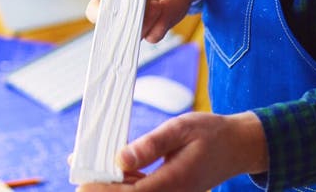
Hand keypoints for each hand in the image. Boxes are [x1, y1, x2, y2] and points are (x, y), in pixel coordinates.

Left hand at [75, 111, 268, 191]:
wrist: (237, 146)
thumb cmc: (210, 133)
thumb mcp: (180, 129)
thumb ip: (150, 145)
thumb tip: (120, 157)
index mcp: (173, 182)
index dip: (102, 189)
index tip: (82, 181)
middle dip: (101, 186)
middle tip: (78, 171)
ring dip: (110, 182)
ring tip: (87, 164)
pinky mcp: (169, 190)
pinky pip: (141, 188)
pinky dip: (124, 179)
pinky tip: (112, 165)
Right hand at [86, 0, 202, 41]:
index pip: (95, 12)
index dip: (99, 13)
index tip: (113, 4)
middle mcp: (122, 12)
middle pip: (113, 30)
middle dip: (126, 20)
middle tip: (140, 3)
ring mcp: (139, 21)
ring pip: (134, 35)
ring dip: (146, 19)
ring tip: (157, 2)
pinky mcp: (157, 28)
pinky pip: (153, 36)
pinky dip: (160, 22)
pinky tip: (165, 3)